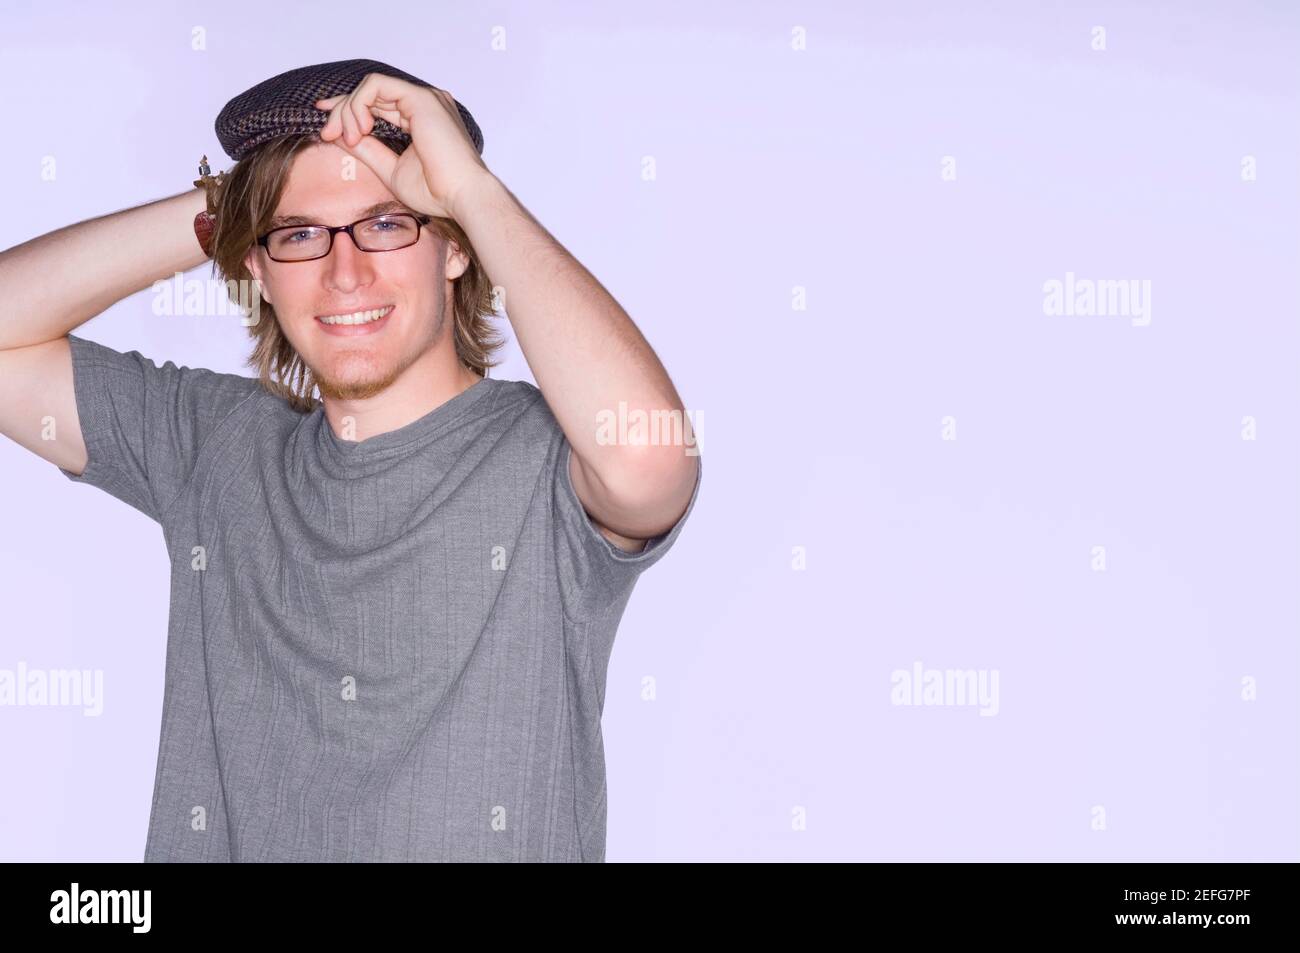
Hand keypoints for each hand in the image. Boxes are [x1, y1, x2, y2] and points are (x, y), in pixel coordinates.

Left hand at [314, 74, 490, 219]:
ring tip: (348, 137)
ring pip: (370, 87)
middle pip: (370, 94)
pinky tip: (360, 128)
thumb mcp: (389, 169)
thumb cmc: (436, 192)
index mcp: (421, 119)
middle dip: (342, 111)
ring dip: (349, 110)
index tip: (327, 126)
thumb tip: (336, 134)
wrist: (462, 198)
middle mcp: (424, 104)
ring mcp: (424, 98)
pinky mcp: (419, 97)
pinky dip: (359, 103)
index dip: (347, 109)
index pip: (377, 104)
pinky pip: (375, 85)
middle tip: (327, 133)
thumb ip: (366, 149)